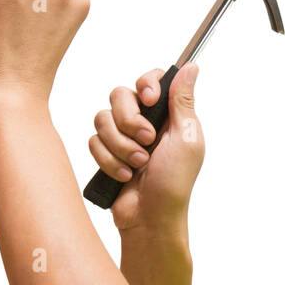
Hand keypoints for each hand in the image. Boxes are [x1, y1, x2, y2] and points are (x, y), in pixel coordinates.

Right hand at [88, 65, 205, 231]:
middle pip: (120, 94)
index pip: (150, 80)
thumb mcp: (186, 138)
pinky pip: (93, 140)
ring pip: (103, 118)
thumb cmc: (174, 183)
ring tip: (138, 166)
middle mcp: (145, 122)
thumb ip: (183, 101)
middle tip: (147, 143)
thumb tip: (192, 67)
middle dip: (130, 121)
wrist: (150, 218)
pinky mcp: (106, 153)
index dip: (145, 85)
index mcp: (168, 115)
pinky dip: (109, 161)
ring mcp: (123, 137)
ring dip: (120, 146)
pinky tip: (124, 176)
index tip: (150, 100)